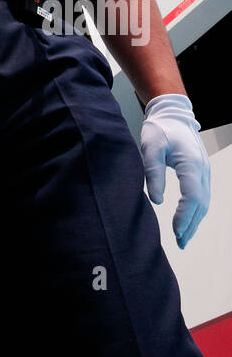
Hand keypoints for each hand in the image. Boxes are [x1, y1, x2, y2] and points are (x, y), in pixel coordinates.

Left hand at [140, 93, 210, 248]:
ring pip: (204, 202)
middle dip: (191, 225)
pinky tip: (187, 221)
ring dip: (194, 221)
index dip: (184, 216)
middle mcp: (203, 170)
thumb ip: (153, 173)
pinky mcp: (202, 172)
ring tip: (183, 237)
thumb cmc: (160, 129)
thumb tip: (157, 201)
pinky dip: (196, 211)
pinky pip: (202, 196)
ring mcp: (205, 171)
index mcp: (191, 163)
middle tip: (179, 242)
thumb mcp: (151, 148)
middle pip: (201, 204)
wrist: (173, 114)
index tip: (174, 230)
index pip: (192, 196)